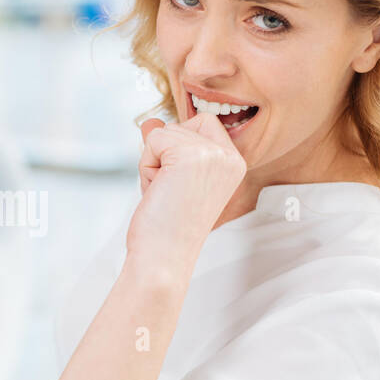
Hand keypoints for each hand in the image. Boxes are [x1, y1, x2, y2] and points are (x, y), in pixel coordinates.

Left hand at [128, 113, 246, 273]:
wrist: (163, 258)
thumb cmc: (166, 226)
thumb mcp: (171, 177)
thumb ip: (166, 146)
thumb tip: (150, 121)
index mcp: (234, 163)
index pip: (204, 123)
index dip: (179, 145)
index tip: (180, 183)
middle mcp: (229, 156)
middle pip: (183, 124)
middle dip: (164, 154)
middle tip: (170, 191)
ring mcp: (212, 155)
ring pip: (164, 132)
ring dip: (152, 163)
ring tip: (165, 194)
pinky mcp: (190, 156)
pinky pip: (153, 140)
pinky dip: (145, 166)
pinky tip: (158, 191)